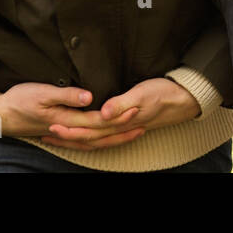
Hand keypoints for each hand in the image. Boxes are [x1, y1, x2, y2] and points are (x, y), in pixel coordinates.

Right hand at [0, 81, 143, 148]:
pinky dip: (98, 142)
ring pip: (94, 141)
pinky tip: (105, 140)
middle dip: (122, 130)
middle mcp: (67, 130)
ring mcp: (63, 135)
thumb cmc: (19, 100)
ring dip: (113, 138)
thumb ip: (67, 95)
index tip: (137, 109)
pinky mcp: (60, 134)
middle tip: (143, 123)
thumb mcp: (42, 92)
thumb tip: (90, 97)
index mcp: (66, 119)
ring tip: (133, 132)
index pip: (99, 121)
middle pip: (100, 134)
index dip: (118, 116)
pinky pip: (84, 143)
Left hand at [44, 78, 200, 150]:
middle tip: (47, 134)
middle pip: (89, 137)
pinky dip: (93, 137)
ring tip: (60, 136)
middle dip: (68, 136)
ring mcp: (125, 127)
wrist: (186, 99)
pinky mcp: (129, 123)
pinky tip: (89, 133)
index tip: (51, 124)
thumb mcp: (143, 93)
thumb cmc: (164, 93)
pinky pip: (105, 135)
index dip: (69, 128)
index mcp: (120, 121)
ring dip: (78, 139)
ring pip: (96, 138)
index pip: (89, 128)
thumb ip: (122, 103)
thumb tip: (102, 113)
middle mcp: (120, 127)